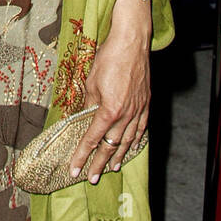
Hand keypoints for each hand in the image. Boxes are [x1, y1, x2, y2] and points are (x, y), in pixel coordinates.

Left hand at [68, 0, 151, 184]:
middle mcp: (126, 114)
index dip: (82, 155)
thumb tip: (83, 116)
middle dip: (100, 163)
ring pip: (128, 140)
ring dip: (119, 155)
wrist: (132, 43)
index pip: (92, 138)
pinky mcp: (146, 104)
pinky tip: (131, 146)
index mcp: (109, 110)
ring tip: (111, 168)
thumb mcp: (91, 82)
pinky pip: (141, 129)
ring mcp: (139, 110)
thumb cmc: (109, 58)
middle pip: (111, 145)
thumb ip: (88, 103)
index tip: (74, 168)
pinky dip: (136, 141)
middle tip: (92, 178)